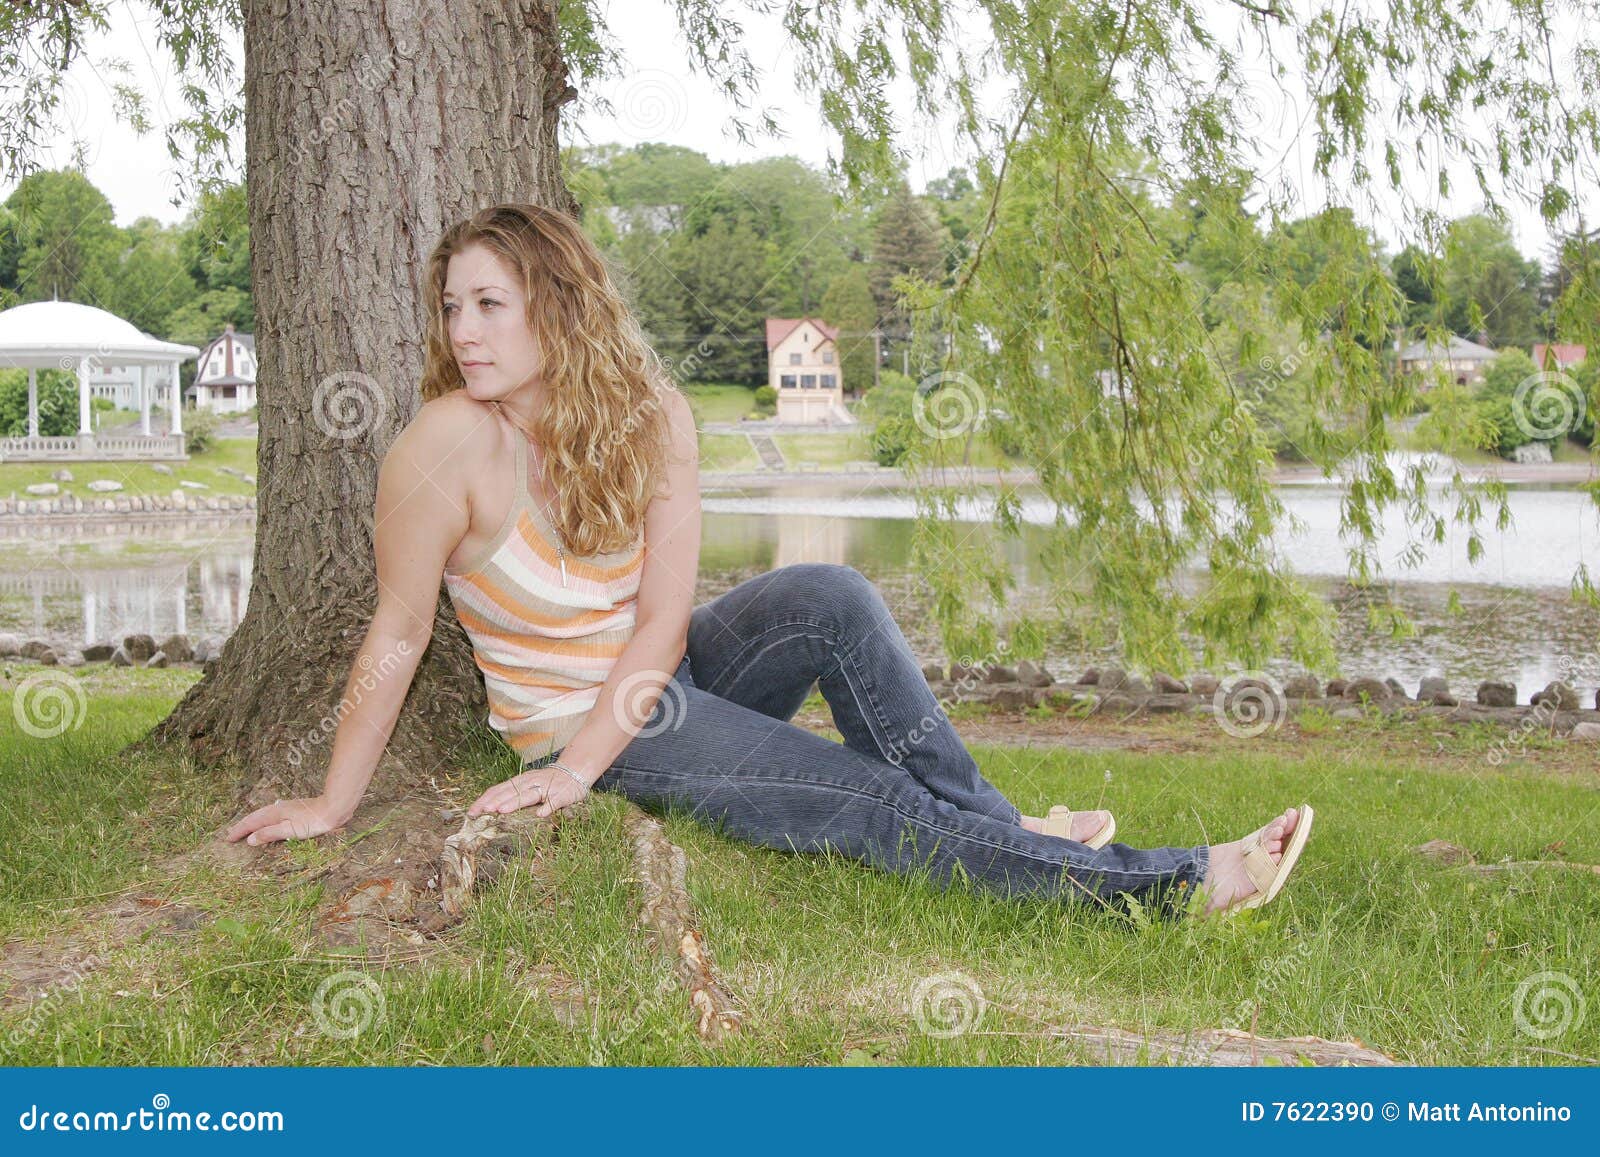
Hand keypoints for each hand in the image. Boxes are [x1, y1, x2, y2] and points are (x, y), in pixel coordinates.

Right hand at [225, 795, 348, 845]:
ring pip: (263, 816)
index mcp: (274, 814)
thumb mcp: (289, 830)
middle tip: (231, 834)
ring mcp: (286, 809)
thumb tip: (250, 839)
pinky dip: (264, 822)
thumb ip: (270, 834)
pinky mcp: (294, 811)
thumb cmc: (313, 821)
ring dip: (253, 823)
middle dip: (242, 826)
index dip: (239, 831)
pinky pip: (272, 817)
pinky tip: (269, 825)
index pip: (251, 823)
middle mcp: (278, 809)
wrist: (333, 809)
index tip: (228, 839)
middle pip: (255, 818)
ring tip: (245, 830)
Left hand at [467, 766, 587, 819]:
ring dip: (515, 802)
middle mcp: (531, 782)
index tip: (472, 812)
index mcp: (520, 781)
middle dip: (496, 801)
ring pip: (529, 795)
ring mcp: (546, 788)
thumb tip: (489, 807)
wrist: (575, 770)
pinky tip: (541, 815)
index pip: (499, 789)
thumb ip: (512, 794)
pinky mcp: (561, 795)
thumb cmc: (546, 782)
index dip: (485, 800)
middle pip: (510, 792)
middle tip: (483, 811)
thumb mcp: (527, 785)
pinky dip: (548, 807)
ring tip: (502, 811)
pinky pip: (554, 802)